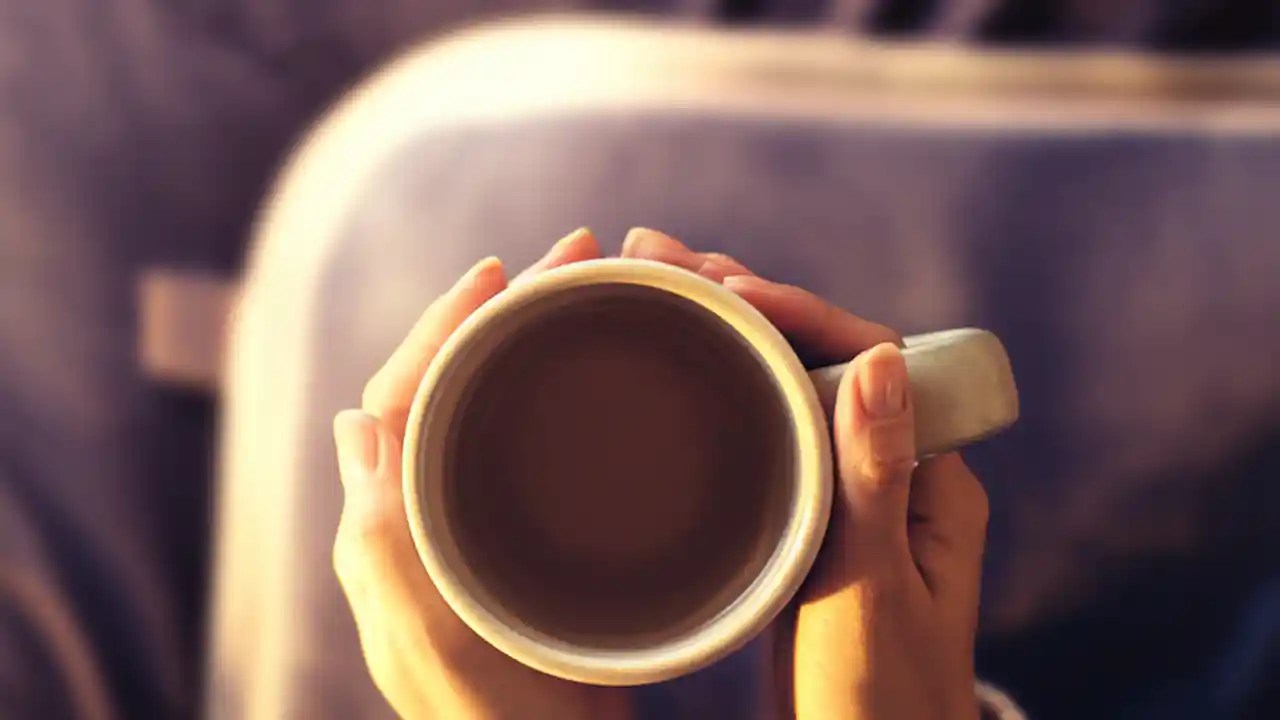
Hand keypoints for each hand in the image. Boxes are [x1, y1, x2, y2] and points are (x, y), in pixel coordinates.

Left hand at [331, 229, 632, 719]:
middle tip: (579, 254)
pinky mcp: (522, 532)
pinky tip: (602, 365)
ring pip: (494, 401)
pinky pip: (529, 437)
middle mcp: (427, 508)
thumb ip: (379, 534)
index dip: (447, 321)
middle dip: (505, 310)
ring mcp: (475, 518)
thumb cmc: (491, 714)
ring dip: (536, 337)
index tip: (504, 269)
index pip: (407, 391)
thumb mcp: (424, 634)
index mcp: (392, 521)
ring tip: (597, 287)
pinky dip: (560, 386)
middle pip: (454, 381)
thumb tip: (349, 419)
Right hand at [622, 228, 988, 719]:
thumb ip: (874, 478)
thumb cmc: (881, 697)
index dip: (798, 310)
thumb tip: (880, 355)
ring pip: (786, 390)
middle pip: (820, 361)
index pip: (869, 359)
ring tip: (647, 288)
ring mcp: (846, 495)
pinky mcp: (805, 523)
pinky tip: (669, 371)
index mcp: (929, 480)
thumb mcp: (873, 588)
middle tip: (656, 255)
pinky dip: (718, 393)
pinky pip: (766, 436)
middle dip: (744, 303)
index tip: (727, 286)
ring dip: (723, 336)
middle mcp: (892, 473)